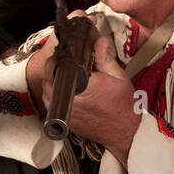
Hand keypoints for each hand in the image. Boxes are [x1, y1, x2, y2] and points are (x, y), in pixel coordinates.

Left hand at [25, 17, 139, 163]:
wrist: (126, 132)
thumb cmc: (124, 108)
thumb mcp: (118, 77)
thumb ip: (104, 57)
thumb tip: (97, 41)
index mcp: (80, 87)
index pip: (57, 64)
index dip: (60, 55)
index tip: (67, 51)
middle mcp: (68, 101)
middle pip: (48, 76)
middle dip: (56, 66)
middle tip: (69, 62)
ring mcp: (64, 113)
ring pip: (47, 89)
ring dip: (55, 80)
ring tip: (70, 76)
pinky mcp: (63, 120)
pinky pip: (51, 101)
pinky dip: (57, 93)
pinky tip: (70, 89)